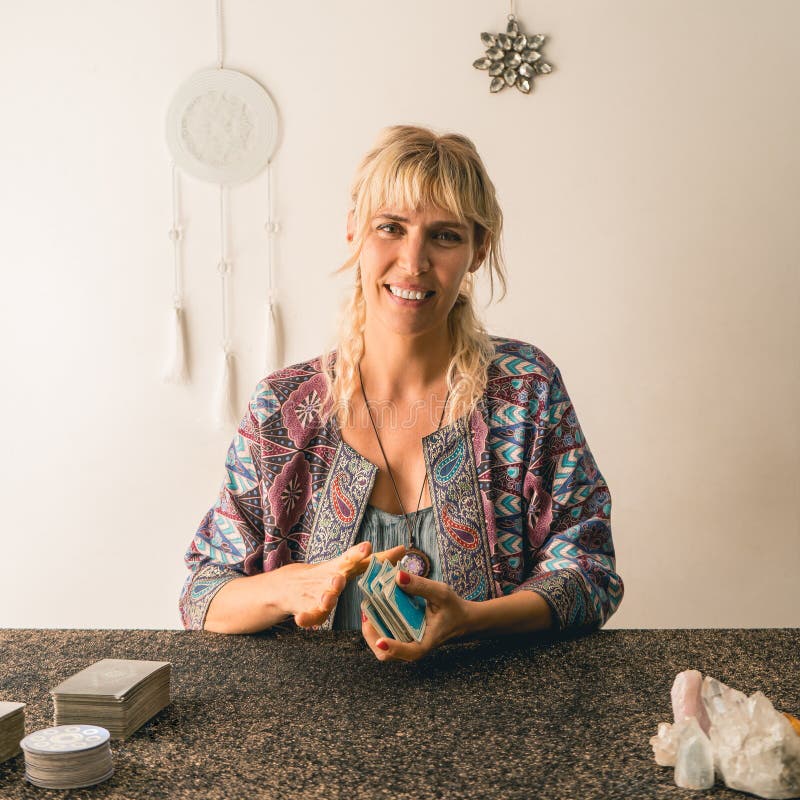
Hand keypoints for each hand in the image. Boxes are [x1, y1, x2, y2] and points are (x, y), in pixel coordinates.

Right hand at [275, 542, 406, 628]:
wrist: (290, 584)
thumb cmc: (329, 573)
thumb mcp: (350, 565)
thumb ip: (376, 560)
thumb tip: (403, 549)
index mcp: (341, 567)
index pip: (351, 559)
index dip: (358, 553)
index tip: (367, 547)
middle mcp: (328, 578)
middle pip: (334, 578)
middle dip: (338, 578)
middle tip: (341, 578)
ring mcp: (315, 594)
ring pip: (321, 597)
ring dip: (325, 598)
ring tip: (328, 598)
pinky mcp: (305, 609)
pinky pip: (306, 616)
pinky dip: (305, 618)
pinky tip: (301, 620)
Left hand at [361, 570, 471, 661]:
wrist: (461, 619)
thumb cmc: (453, 608)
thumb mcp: (441, 593)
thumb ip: (420, 585)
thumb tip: (398, 576)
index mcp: (425, 643)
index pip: (409, 652)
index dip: (394, 648)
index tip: (381, 641)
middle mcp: (412, 648)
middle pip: (386, 653)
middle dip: (372, 634)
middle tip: (366, 611)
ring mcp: (405, 645)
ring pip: (381, 646)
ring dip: (371, 628)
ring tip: (367, 607)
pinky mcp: (401, 638)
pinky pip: (383, 636)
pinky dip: (376, 624)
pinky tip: (373, 607)